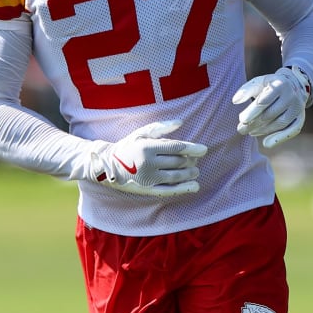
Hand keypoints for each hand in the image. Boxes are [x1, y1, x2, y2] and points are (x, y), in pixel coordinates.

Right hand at [87, 120, 205, 195]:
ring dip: (190, 173)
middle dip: (191, 160)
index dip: (192, 148)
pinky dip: (185, 188)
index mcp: (147, 147)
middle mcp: (148, 163)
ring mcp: (148, 178)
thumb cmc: (128, 146)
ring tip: (195, 171)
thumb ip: (161, 127)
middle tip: (195, 159)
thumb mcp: (141, 133)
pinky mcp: (148, 189)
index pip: (176, 148)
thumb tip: (181, 122)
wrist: (108, 165)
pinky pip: (170, 190)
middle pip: (178, 162)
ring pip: (177, 176)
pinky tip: (195, 186)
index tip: (204, 149)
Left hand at [232, 66, 310, 148]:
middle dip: (254, 123)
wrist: (294, 84)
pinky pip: (292, 130)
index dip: (253, 111)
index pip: (264, 100)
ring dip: (263, 130)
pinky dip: (279, 138)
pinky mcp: (301, 117)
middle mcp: (291, 96)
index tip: (242, 119)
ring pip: (280, 123)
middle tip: (241, 129)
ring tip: (249, 132)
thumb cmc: (270, 85)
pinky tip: (266, 143)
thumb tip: (235, 101)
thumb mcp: (258, 82)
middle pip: (271, 114)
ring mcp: (298, 108)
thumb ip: (246, 90)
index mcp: (279, 85)